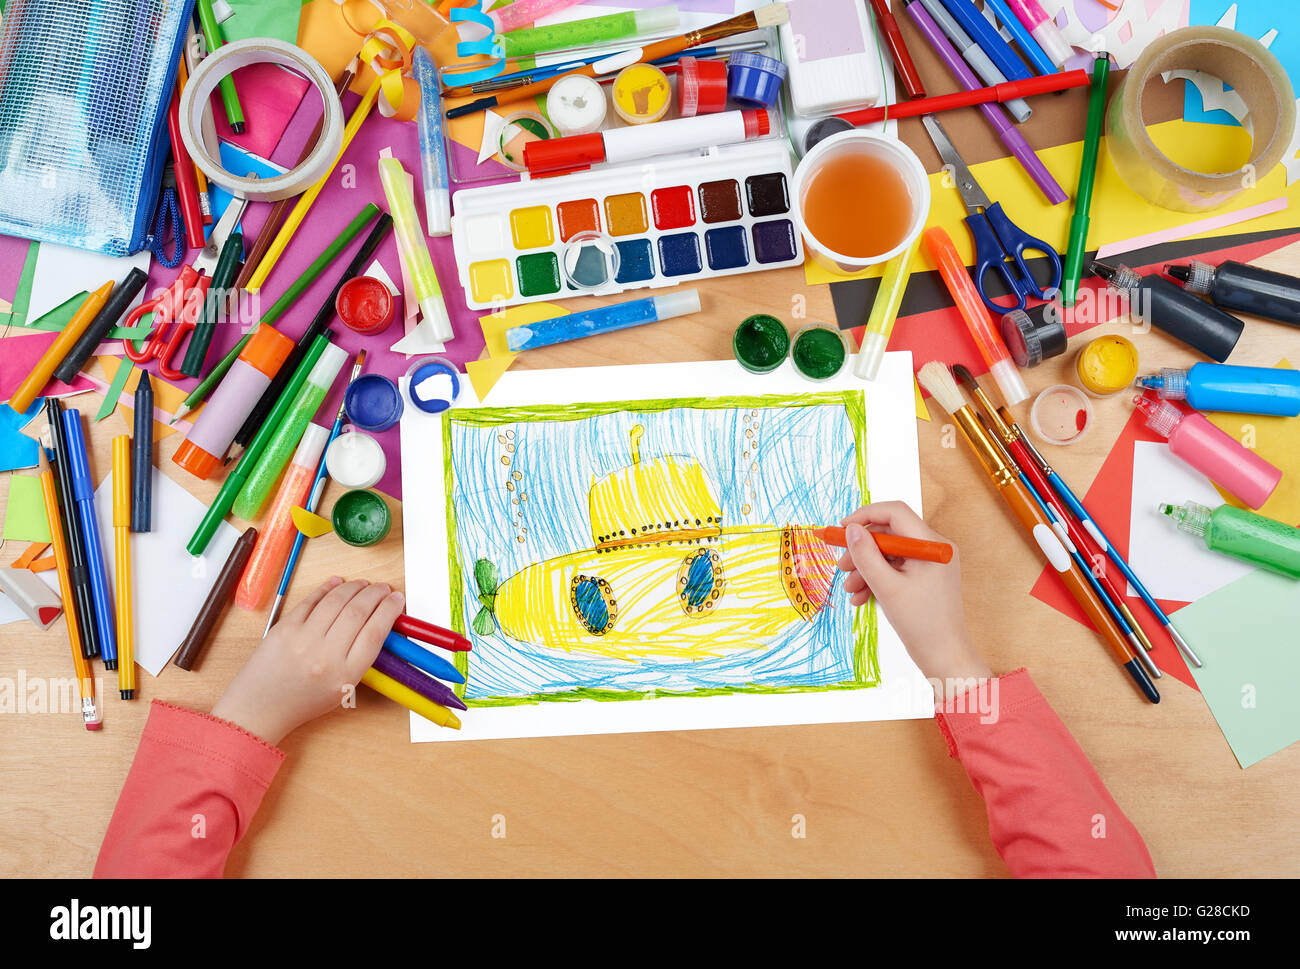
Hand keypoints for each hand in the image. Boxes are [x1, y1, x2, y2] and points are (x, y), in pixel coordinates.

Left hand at [211, 578, 404, 744]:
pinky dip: (327, 588)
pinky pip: (311, 600)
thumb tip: (378, 622)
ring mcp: (302, 639)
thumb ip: (360, 658)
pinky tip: (337, 583)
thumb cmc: (301, 702)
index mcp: (345, 675)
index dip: (390, 610)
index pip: (376, 632)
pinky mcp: (284, 628)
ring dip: (355, 587)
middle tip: (383, 589)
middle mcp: (325, 655)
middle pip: (359, 611)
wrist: (260, 708)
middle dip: (376, 593)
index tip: (397, 600)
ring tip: (363, 584)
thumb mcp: (342, 689)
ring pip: (336, 600)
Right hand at [837, 502, 990, 696]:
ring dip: (865, 568)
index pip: (895, 513)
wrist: (944, 658)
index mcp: (933, 544)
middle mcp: (934, 548)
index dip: (865, 516)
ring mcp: (930, 563)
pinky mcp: (925, 578)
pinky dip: (877, 579)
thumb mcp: (887, 588)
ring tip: (850, 589)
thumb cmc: (922, 624)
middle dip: (862, 550)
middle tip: (841, 566)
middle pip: (889, 533)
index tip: (841, 530)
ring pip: (889, 553)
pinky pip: (895, 569)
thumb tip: (851, 529)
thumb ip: (866, 555)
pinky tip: (861, 598)